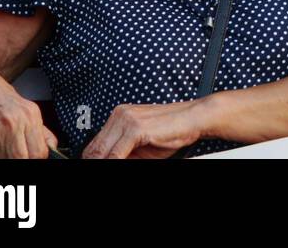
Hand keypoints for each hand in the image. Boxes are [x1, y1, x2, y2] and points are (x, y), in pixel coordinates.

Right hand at [0, 64, 57, 158]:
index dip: (39, 158)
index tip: (36, 155)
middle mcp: (12, 126)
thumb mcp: (28, 108)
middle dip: (24, 160)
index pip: (39, 152)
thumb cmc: (1, 96)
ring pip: (5, 161)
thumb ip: (41, 130)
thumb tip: (52, 148)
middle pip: (22, 159)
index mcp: (28, 116)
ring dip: (8, 159)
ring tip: (8, 150)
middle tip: (23, 154)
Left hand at [82, 99, 205, 158]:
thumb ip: (121, 153)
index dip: (93, 160)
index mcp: (119, 116)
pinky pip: (115, 155)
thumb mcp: (141, 146)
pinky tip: (126, 163)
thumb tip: (107, 161)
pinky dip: (114, 163)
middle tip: (99, 171)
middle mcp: (119, 114)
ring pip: (101, 153)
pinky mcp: (135, 128)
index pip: (95, 145)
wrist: (194, 119)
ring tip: (126, 162)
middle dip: (96, 162)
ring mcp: (126, 120)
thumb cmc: (172, 131)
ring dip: (105, 163)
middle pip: (94, 149)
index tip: (97, 167)